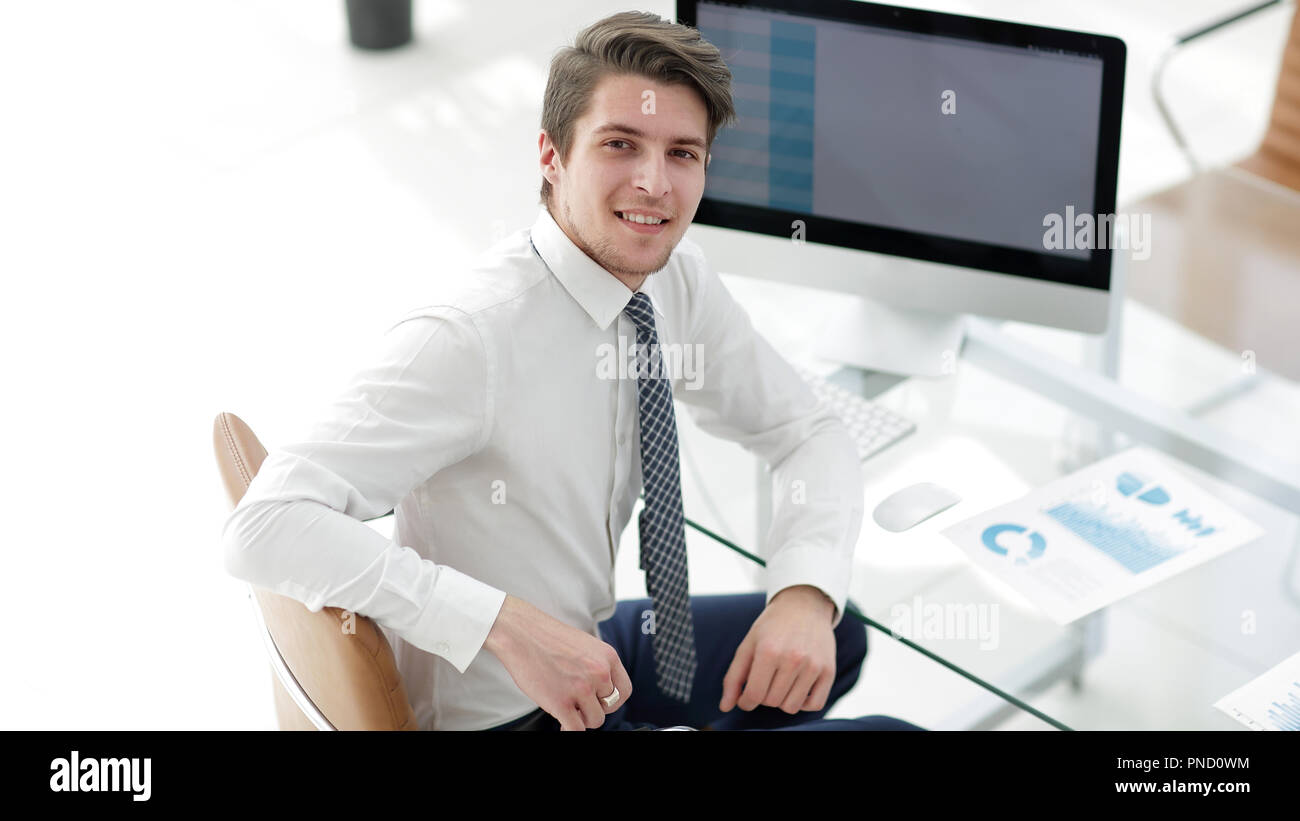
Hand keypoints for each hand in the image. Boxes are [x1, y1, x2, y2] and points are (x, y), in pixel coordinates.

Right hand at [483, 595, 632, 730]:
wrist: (520, 633)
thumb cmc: (546, 638)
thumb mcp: (584, 645)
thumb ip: (597, 665)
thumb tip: (601, 690)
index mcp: (608, 657)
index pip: (624, 691)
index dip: (611, 701)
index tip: (600, 702)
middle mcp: (599, 672)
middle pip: (609, 707)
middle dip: (593, 708)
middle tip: (578, 703)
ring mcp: (582, 688)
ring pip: (594, 721)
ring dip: (581, 718)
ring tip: (567, 708)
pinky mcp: (562, 703)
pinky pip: (576, 730)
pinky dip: (569, 729)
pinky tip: (561, 722)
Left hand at [719, 585, 835, 714]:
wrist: (805, 605)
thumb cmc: (772, 626)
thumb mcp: (748, 645)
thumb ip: (733, 677)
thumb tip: (725, 707)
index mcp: (768, 651)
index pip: (753, 695)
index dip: (745, 702)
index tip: (746, 697)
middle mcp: (793, 658)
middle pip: (771, 702)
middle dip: (763, 695)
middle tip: (765, 679)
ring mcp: (813, 665)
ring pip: (791, 707)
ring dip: (782, 700)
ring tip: (780, 682)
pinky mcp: (829, 670)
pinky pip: (815, 705)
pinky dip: (803, 703)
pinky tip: (797, 687)